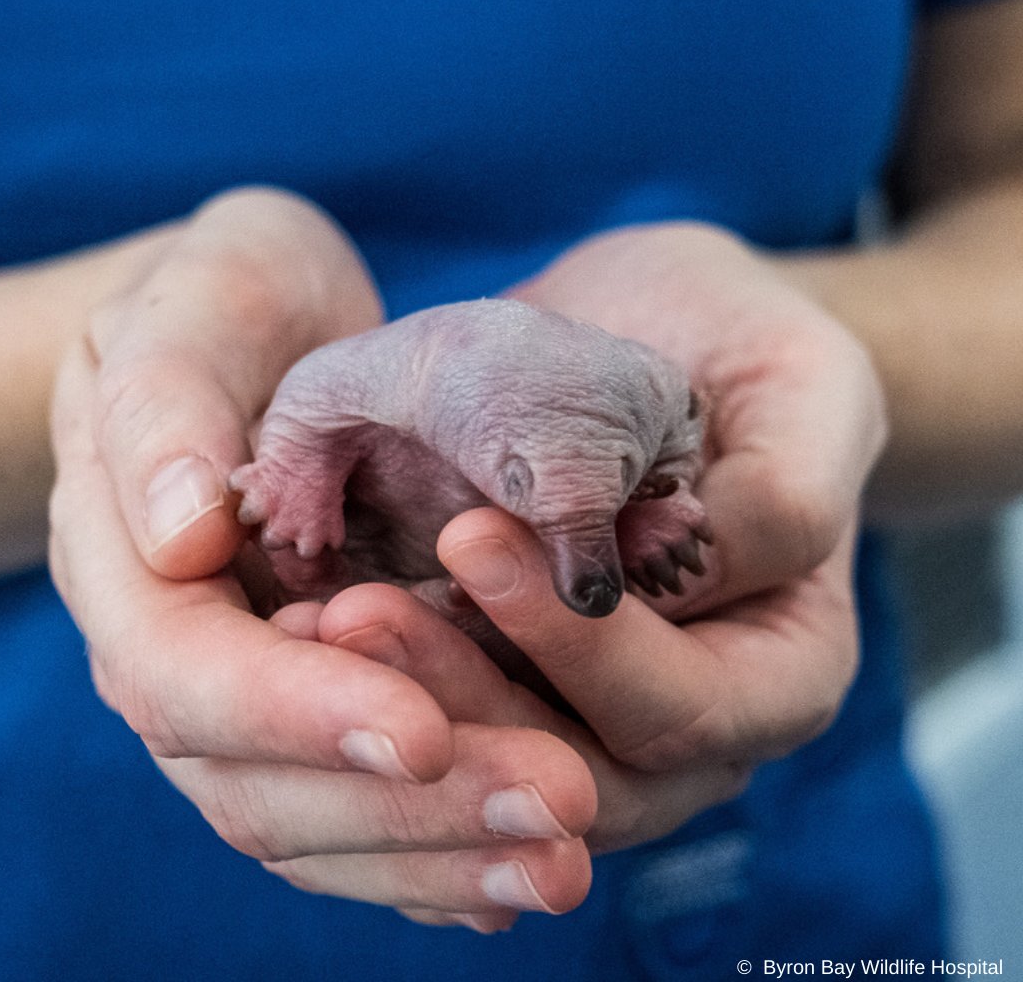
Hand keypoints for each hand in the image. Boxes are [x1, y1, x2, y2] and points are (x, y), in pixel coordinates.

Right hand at [48, 187, 596, 928]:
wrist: (262, 332)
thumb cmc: (226, 302)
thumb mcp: (190, 309)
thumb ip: (164, 408)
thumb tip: (182, 538)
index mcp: (132, 573)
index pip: (188, 679)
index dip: (299, 713)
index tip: (423, 731)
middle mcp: (191, 660)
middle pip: (264, 788)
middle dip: (407, 811)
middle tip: (557, 807)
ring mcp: (260, 694)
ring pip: (326, 821)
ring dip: (447, 849)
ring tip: (567, 859)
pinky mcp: (327, 702)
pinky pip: (372, 802)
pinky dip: (447, 843)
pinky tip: (530, 860)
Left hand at [284, 222, 879, 931]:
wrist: (680, 341)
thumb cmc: (756, 355)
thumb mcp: (808, 388)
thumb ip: (780, 492)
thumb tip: (652, 579)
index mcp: (781, 674)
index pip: (675, 711)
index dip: (574, 647)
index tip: (470, 537)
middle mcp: (689, 727)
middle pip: (569, 777)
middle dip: (456, 699)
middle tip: (352, 612)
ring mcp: (596, 717)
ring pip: (491, 775)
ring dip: (399, 705)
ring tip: (313, 623)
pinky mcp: (521, 683)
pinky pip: (449, 735)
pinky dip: (382, 700)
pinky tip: (310, 631)